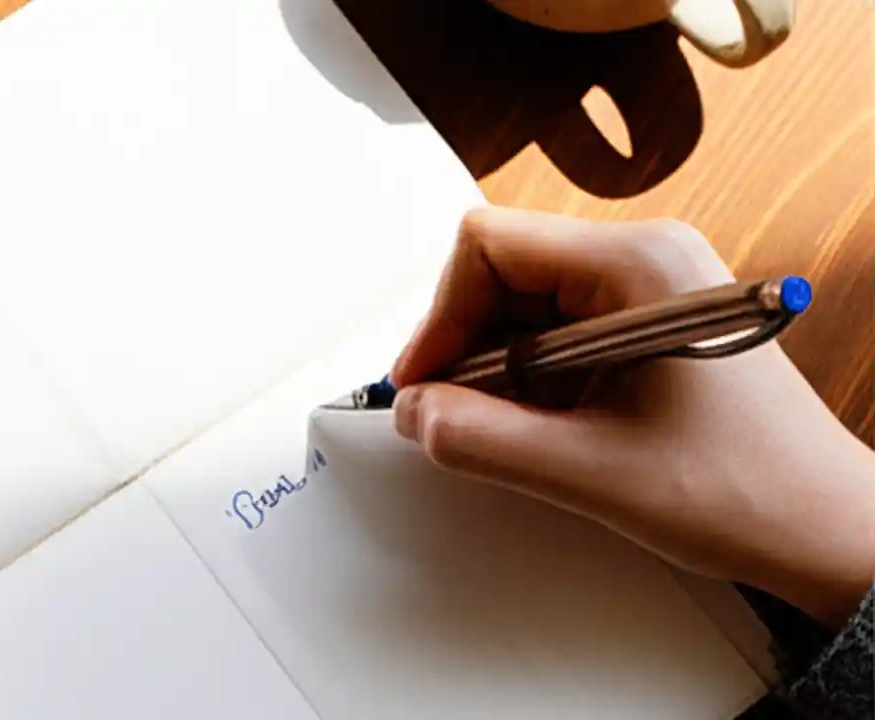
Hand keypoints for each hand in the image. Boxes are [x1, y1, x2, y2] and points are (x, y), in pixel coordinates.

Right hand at [391, 208, 874, 628]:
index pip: (489, 246)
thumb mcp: (589, 471)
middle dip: (465, 343)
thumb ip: (482, 439)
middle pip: (503, 269)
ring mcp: (649, 286)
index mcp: (639, 265)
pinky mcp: (646, 320)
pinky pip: (557, 328)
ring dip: (498, 365)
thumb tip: (414, 412)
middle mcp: (646, 257)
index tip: (423, 382)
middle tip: (452, 411)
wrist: (823, 528)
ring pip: (525, 301)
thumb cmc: (746, 492)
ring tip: (512, 428)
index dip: (440, 316)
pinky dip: (531, 376)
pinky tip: (547, 424)